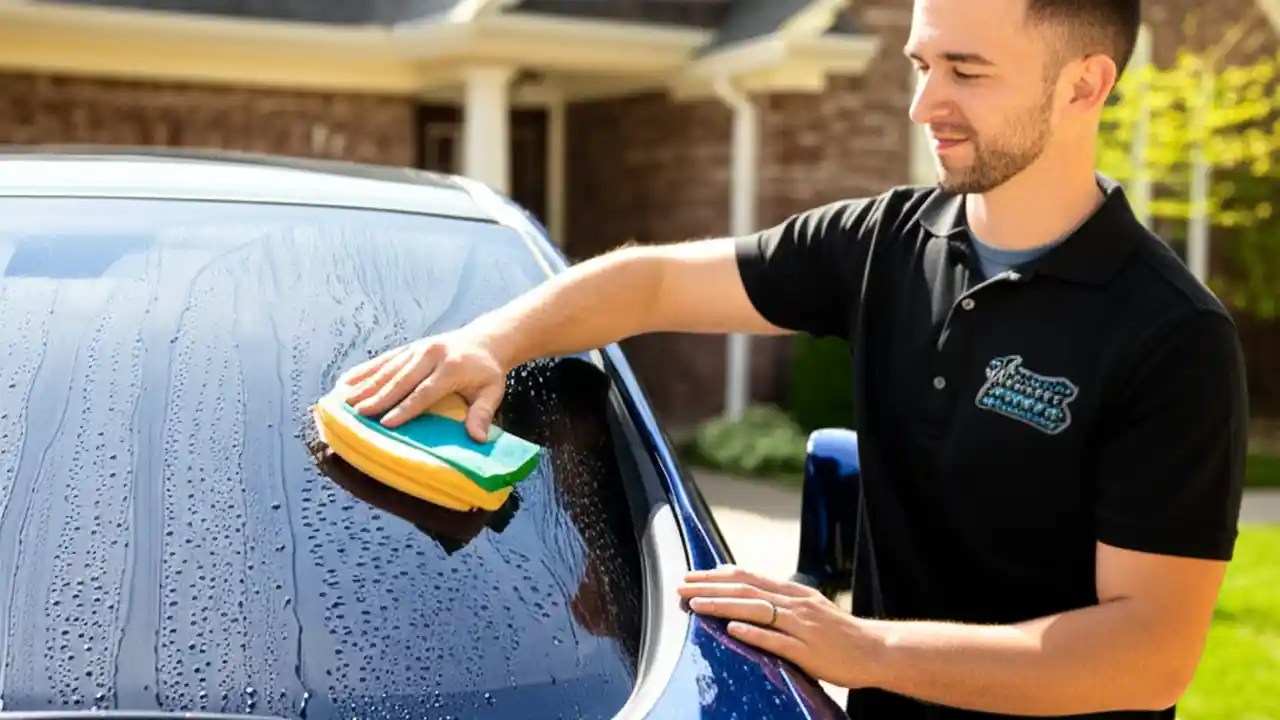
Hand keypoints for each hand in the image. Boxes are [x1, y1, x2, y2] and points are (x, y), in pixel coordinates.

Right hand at [338, 330, 506, 440]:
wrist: (485, 340)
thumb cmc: (486, 372)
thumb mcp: (492, 392)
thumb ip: (483, 414)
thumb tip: (478, 438)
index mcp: (452, 367)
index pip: (425, 391)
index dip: (406, 408)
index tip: (387, 423)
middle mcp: (431, 354)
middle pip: (402, 379)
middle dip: (379, 397)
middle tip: (358, 413)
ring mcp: (418, 348)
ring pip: (389, 368)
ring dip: (366, 384)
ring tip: (346, 400)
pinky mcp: (409, 347)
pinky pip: (385, 359)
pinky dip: (365, 370)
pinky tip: (347, 380)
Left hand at [678, 564, 880, 689]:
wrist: (875, 650)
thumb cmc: (838, 633)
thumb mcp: (808, 608)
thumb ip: (779, 600)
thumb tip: (747, 590)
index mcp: (793, 593)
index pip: (748, 576)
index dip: (717, 575)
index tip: (691, 575)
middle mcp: (795, 604)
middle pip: (746, 588)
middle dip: (710, 586)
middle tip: (680, 585)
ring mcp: (801, 626)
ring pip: (755, 609)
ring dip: (722, 604)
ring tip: (695, 604)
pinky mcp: (807, 650)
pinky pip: (776, 639)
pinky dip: (752, 632)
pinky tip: (731, 628)